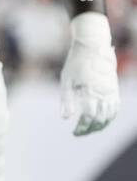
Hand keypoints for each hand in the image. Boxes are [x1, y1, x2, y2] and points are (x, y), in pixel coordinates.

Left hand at [60, 12, 119, 135]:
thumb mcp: (66, 81)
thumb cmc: (75, 64)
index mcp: (90, 92)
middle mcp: (103, 94)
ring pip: (110, 115)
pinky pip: (116, 107)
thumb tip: (65, 118)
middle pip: (99, 119)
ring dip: (101, 125)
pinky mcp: (114, 89)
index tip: (75, 132)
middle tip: (80, 133)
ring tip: (90, 130)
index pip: (88, 118)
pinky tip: (102, 121)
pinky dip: (110, 117)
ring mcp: (111, 92)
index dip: (82, 128)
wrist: (93, 47)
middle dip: (90, 129)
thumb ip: (66, 100)